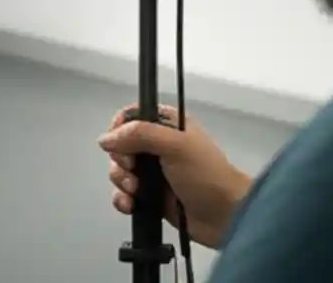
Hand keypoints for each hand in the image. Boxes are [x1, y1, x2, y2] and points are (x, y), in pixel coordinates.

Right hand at [99, 104, 252, 249]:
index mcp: (167, 125)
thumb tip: (106, 138)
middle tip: (133, 169)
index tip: (119, 141)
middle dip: (120, 159)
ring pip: (120, 170)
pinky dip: (123, 199)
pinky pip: (124, 194)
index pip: (132, 115)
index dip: (120, 127)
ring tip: (136, 191)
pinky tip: (131, 205)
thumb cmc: (207, 175)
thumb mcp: (176, 145)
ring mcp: (154, 172)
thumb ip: (139, 134)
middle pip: (120, 145)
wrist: (226, 217)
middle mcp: (158, 146)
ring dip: (121, 181)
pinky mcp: (150, 196)